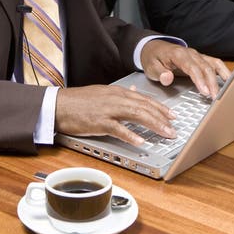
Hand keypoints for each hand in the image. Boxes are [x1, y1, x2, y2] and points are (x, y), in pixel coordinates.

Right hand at [54, 84, 176, 146]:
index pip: (144, 99)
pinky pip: (118, 129)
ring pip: (136, 115)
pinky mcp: (99, 122)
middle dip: (162, 118)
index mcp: (117, 92)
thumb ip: (120, 94)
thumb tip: (134, 92)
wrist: (60, 105)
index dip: (160, 108)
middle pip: (144, 107)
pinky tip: (141, 141)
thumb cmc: (80, 101)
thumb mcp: (102, 93)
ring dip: (154, 125)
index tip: (172, 116)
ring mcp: (108, 110)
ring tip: (166, 134)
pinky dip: (131, 135)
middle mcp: (115, 98)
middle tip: (174, 128)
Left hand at [140, 41, 229, 97]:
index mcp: (178, 54)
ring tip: (227, 91)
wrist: (153, 48)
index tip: (205, 92)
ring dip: (221, 77)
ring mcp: (197, 55)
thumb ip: (159, 73)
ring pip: (213, 64)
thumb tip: (168, 78)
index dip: (199, 79)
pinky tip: (229, 81)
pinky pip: (215, 63)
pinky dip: (224, 71)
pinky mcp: (201, 59)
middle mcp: (190, 53)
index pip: (192, 67)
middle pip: (205, 67)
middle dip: (212, 83)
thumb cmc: (152, 58)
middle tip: (216, 98)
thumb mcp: (150, 67)